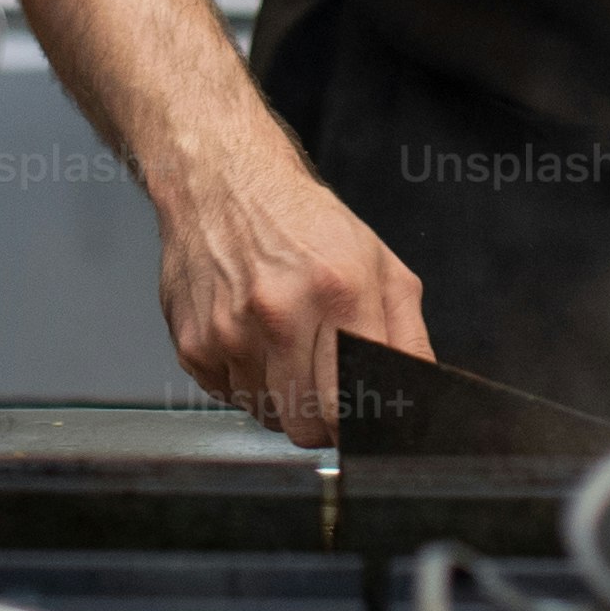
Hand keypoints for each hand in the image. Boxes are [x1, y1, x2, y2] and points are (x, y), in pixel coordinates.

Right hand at [153, 136, 422, 448]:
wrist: (223, 182)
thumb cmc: (303, 222)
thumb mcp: (381, 265)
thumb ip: (408, 338)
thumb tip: (416, 399)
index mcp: (338, 293)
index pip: (351, 408)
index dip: (360, 426)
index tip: (362, 418)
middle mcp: (279, 314)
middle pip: (307, 428)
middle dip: (323, 421)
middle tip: (326, 387)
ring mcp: (229, 332)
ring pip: (267, 416)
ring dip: (282, 397)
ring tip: (285, 346)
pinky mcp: (193, 343)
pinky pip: (229, 397)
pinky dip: (246, 381)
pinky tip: (252, 338)